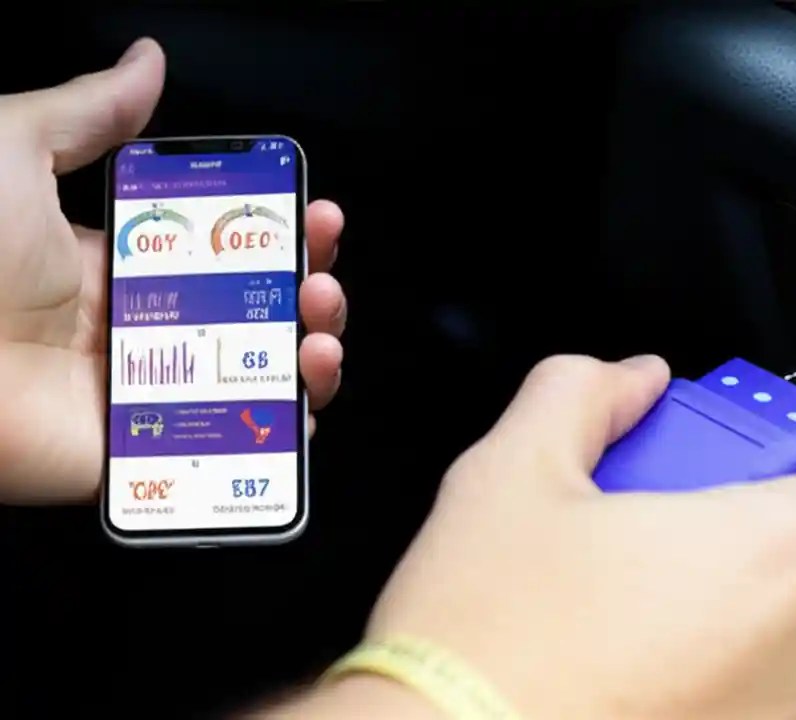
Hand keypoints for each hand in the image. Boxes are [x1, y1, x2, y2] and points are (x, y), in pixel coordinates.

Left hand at [0, 38, 347, 504]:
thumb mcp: (14, 149)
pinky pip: (225, 463)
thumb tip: (147, 61)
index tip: (313, 212)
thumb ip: (91, 112)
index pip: (223, 254)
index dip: (280, 235)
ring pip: (255, 389)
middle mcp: (140, 335)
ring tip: (318, 336)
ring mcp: (143, 400)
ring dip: (309, 363)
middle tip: (320, 280)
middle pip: (255, 321)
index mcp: (117, 267)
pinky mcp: (136, 459)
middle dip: (309, 296)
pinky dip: (277, 444)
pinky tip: (298, 406)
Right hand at [362, 355, 795, 719]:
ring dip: (759, 612)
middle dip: (782, 537)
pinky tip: (650, 668)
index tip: (784, 460)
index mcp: (795, 553)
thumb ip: (585, 394)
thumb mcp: (512, 478)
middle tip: (685, 533)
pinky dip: (744, 677)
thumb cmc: (487, 654)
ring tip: (650, 608)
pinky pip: (789, 701)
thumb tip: (626, 382)